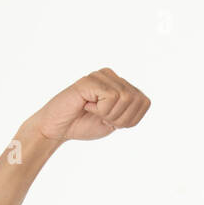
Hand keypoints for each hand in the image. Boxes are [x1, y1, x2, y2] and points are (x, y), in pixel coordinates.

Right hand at [31, 67, 150, 142]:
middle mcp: (112, 76)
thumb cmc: (84, 124)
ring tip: (92, 110)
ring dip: (109, 113)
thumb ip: (131, 112)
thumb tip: (144, 99)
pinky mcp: (90, 79)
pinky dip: (101, 110)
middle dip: (121, 118)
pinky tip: (87, 106)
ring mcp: (101, 75)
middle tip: (100, 116)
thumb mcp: (115, 122)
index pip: (144, 102)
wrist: (58, 128)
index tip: (111, 121)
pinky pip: (112, 97)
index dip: (130, 119)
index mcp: (120, 85)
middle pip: (136, 100)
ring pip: (125, 98)